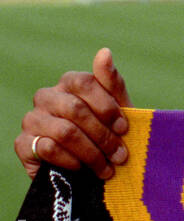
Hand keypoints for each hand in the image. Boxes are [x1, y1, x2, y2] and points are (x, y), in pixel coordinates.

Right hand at [14, 47, 132, 179]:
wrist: (89, 169)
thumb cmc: (107, 132)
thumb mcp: (118, 109)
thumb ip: (111, 82)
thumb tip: (104, 51)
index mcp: (69, 83)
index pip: (85, 83)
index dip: (107, 107)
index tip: (124, 128)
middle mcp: (46, 96)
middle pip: (75, 109)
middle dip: (103, 136)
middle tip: (120, 155)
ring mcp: (31, 119)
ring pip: (64, 131)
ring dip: (92, 153)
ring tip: (107, 168)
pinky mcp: (22, 143)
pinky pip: (48, 148)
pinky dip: (72, 160)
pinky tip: (82, 168)